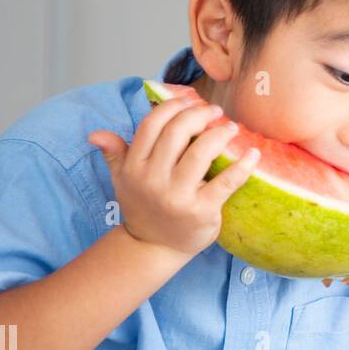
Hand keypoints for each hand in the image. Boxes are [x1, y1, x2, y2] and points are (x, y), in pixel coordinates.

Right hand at [88, 95, 259, 258]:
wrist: (154, 247)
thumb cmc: (144, 207)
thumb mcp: (123, 180)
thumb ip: (115, 154)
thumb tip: (96, 134)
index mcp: (134, 167)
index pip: (152, 125)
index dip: (172, 107)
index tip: (191, 102)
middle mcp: (153, 180)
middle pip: (177, 133)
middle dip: (199, 116)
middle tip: (216, 111)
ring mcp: (177, 196)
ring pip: (201, 153)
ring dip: (220, 134)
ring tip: (231, 128)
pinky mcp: (201, 211)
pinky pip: (226, 182)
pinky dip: (243, 166)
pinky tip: (253, 154)